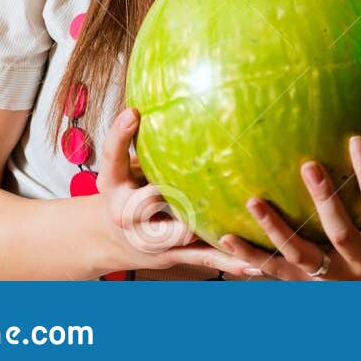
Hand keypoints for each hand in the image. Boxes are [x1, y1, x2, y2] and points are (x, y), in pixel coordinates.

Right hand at [96, 109, 243, 276]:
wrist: (105, 238)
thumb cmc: (123, 188)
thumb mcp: (121, 163)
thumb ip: (140, 136)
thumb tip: (158, 95)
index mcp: (113, 183)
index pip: (112, 157)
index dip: (119, 135)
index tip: (132, 113)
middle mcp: (126, 213)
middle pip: (142, 204)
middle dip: (159, 194)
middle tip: (177, 184)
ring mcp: (149, 238)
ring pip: (177, 235)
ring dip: (202, 233)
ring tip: (231, 229)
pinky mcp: (172, 255)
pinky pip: (203, 258)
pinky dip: (229, 262)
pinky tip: (256, 266)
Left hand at [220, 137, 360, 280]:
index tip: (357, 139)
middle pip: (341, 232)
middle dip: (325, 199)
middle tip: (308, 165)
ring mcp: (334, 280)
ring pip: (303, 256)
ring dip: (277, 230)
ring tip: (253, 200)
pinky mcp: (310, 287)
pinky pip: (277, 274)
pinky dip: (251, 259)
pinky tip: (225, 238)